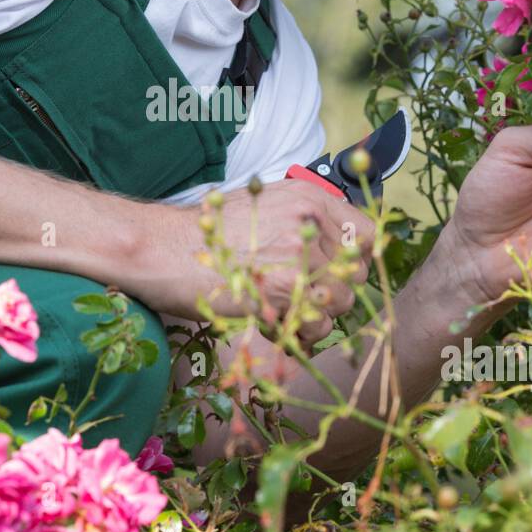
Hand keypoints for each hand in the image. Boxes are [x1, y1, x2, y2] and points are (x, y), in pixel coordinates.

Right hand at [134, 180, 375, 345]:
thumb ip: (303, 224)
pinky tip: (270, 321)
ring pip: (339, 303)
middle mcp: (310, 222)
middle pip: (355, 273)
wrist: (165, 249)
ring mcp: (300, 255)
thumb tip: (337, 255)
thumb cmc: (208, 234)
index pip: (366, 233)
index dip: (356, 260)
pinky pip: (317, 326)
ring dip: (315, 314)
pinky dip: (299, 332)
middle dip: (333, 292)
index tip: (339, 274)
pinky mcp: (286, 290)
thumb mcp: (261, 207)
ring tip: (280, 309)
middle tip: (300, 298)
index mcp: (308, 198)